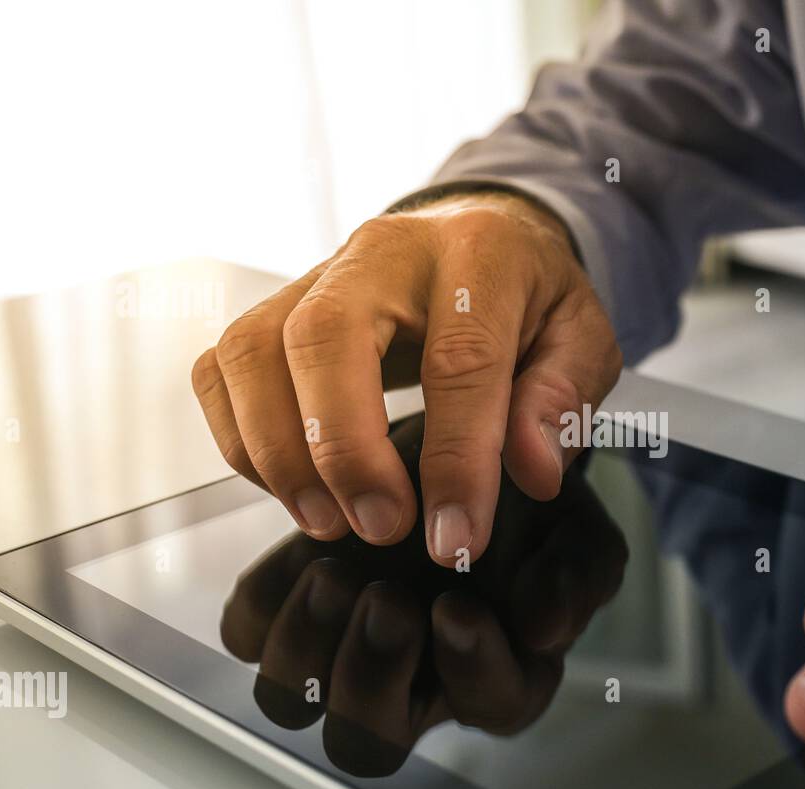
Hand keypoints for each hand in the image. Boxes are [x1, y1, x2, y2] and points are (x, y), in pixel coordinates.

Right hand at [191, 192, 621, 564]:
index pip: (460, 359)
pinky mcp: (273, 307)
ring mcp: (316, 275)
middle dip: (345, 449)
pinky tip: (291, 485)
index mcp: (479, 253)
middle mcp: (384, 251)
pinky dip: (241, 438)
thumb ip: (561, 400)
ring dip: (281, 452)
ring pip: (256, 349)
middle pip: (327, 336)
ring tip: (330, 520)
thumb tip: (530, 471)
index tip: (457, 537)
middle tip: (381, 527)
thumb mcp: (581, 339)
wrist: (481, 236)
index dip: (457, 459)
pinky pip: (222, 368)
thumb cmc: (530, 300)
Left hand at [219, 415, 627, 775]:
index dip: (471, 666)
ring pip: (292, 702)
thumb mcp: (573, 525)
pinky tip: (306, 555)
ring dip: (308, 645)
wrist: (453, 435)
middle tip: (388, 599)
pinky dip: (267, 601)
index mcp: (497, 668)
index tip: (459, 607)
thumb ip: (577, 573)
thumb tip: (549, 627)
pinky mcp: (289, 604)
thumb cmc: (515, 495)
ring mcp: (343, 646)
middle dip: (371, 675)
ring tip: (335, 573)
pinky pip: (249, 632)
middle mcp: (415, 676)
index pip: (488, 705)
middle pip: (368, 740)